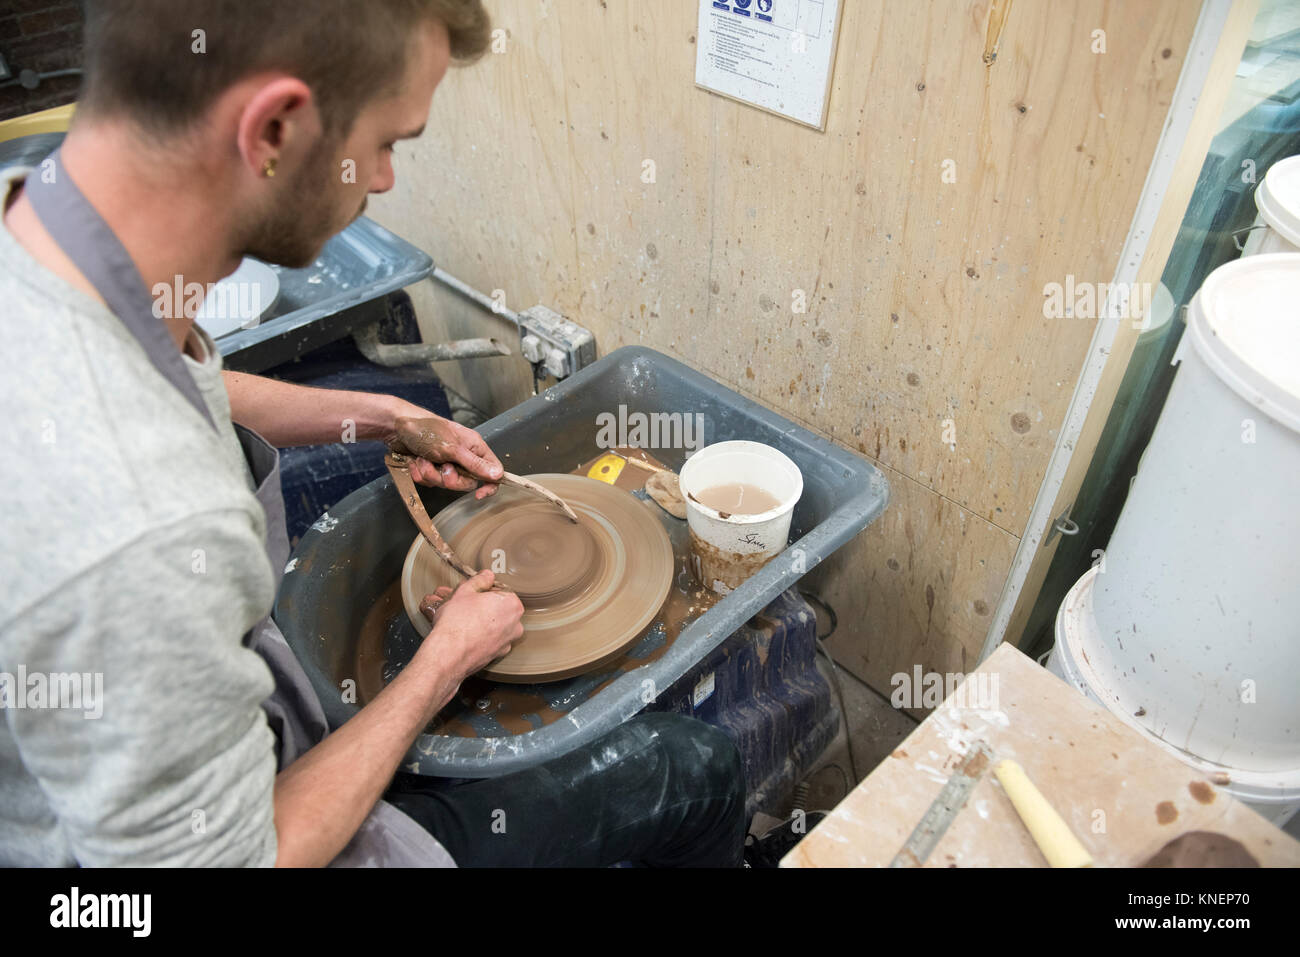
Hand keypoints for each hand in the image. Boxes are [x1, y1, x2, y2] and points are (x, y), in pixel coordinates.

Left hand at [386, 413, 502, 499]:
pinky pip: (430, 481)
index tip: (480, 494)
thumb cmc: (427, 430)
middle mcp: (462, 456)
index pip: (492, 470)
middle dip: (450, 478)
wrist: (396, 426)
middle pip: (466, 482)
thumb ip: (475, 464)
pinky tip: (415, 461)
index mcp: (473, 447)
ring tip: (423, 459)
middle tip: (443, 468)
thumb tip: (499, 474)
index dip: (489, 484)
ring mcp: (445, 463)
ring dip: (431, 474)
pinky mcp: (430, 468)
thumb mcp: (453, 448)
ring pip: (445, 483)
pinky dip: (420, 473)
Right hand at [420, 570, 523, 678]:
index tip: (471, 593)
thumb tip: (487, 576)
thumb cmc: (457, 622)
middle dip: (479, 605)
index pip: (500, 591)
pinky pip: (489, 640)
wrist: (449, 653)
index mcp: (512, 604)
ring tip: (458, 617)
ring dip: (477, 620)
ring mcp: (507, 642)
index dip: (482, 591)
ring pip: (492, 625)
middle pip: (497, 609)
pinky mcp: (496, 655)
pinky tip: (462, 633)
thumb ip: (479, 581)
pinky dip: (478, 636)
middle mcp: (515, 624)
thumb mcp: (465, 592)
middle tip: (461, 604)